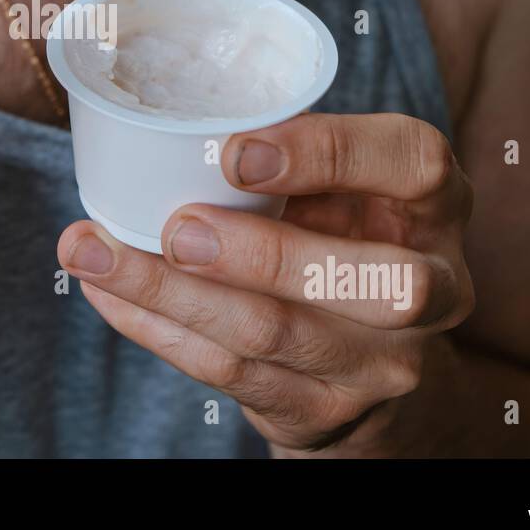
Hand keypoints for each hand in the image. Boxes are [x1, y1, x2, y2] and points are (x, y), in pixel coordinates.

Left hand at [57, 112, 475, 452]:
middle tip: (175, 227)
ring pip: (276, 333)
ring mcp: (383, 364)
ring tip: (93, 251)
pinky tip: (107, 292)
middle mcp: (434, 289)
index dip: (330, 153)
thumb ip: (293, 155)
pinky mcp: (323, 411)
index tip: (237, 151)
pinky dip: (156, 328)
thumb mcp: (343, 186)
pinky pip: (229, 371)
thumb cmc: (341, 235)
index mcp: (435, 205)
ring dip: (171, 292)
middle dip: (263, 254)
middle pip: (374, 282)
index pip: (414, 164)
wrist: (369, 366)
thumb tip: (172, 118)